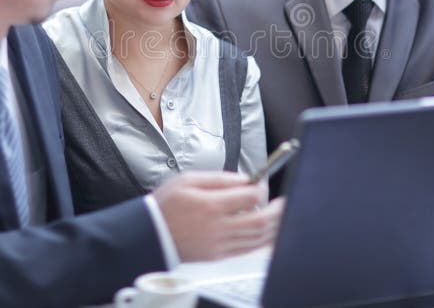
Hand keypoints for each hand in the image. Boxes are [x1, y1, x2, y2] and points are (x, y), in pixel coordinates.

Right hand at [153, 172, 283, 261]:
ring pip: (257, 238)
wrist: (150, 233)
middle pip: (260, 221)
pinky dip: (261, 241)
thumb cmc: (167, 204)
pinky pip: (247, 250)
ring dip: (272, 226)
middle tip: (283, 202)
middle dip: (278, 210)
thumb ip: (220, 178)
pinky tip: (265, 232)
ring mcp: (219, 244)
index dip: (260, 189)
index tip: (260, 184)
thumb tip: (245, 179)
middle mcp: (217, 227)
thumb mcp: (189, 179)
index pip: (250, 198)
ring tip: (277, 215)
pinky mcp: (218, 255)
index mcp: (210, 205)